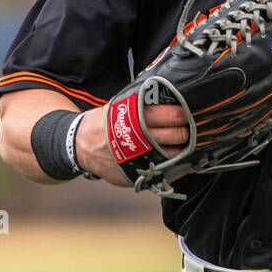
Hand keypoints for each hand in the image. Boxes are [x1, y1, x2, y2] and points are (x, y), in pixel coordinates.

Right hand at [74, 104, 189, 186]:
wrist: (81, 145)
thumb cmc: (104, 122)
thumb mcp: (120, 106)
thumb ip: (143, 104)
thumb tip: (170, 97)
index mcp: (137, 118)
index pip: (171, 115)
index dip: (184, 114)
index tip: (190, 112)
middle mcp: (141, 139)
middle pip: (177, 135)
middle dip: (187, 131)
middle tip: (191, 128)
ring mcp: (140, 159)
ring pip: (173, 155)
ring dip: (183, 150)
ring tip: (185, 144)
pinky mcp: (137, 174)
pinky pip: (163, 173)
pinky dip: (174, 167)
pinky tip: (178, 161)